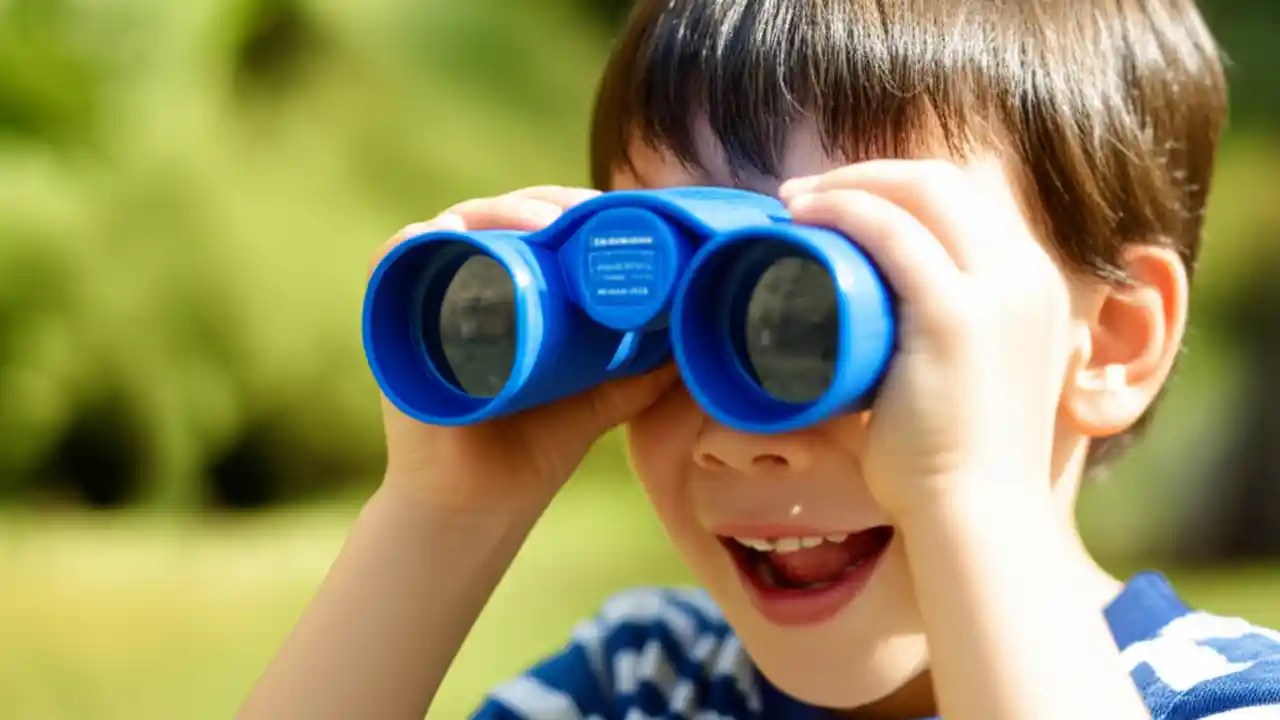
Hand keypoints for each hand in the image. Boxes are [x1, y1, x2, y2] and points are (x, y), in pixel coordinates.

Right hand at [371, 186, 678, 512]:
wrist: (480, 506)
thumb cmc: (534, 447)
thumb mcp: (602, 396)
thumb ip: (644, 369)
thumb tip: (696, 335)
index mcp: (514, 288)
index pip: (542, 224)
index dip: (579, 207)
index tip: (625, 211)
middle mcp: (471, 282)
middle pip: (504, 215)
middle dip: (551, 204)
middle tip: (596, 214)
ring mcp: (431, 297)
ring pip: (461, 226)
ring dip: (502, 213)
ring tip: (549, 228)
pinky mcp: (394, 320)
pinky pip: (395, 258)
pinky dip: (424, 236)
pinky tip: (464, 233)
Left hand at [780, 159, 1072, 521]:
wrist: (977, 516)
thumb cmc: (953, 461)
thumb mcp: (966, 377)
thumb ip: (940, 339)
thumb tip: (868, 320)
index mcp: (1033, 284)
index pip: (963, 200)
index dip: (894, 185)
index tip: (836, 200)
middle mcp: (1027, 274)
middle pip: (941, 183)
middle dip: (866, 174)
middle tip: (802, 195)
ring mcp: (998, 291)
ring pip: (918, 194)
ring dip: (847, 185)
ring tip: (793, 203)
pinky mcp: (957, 316)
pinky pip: (893, 233)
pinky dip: (844, 211)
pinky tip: (804, 217)